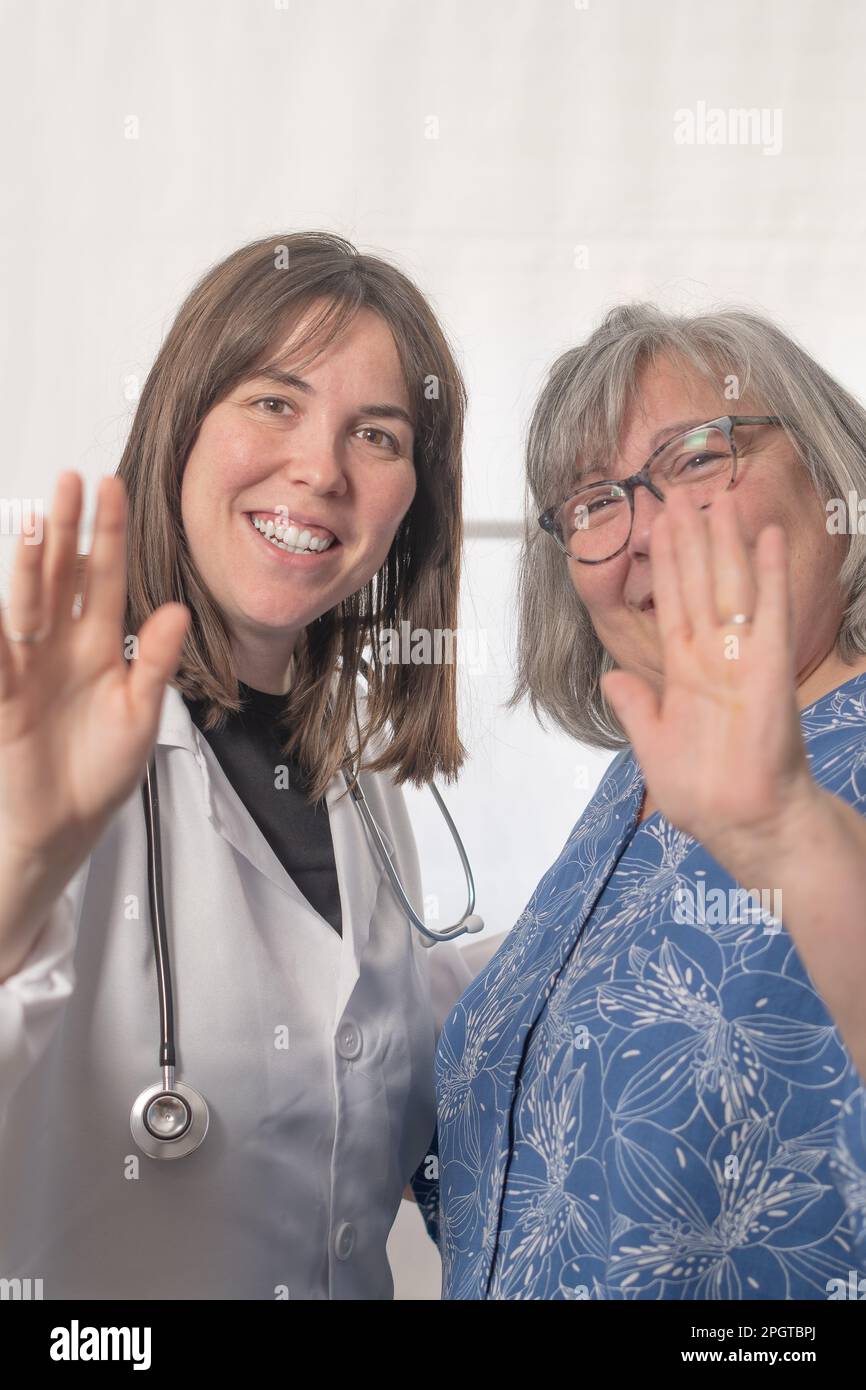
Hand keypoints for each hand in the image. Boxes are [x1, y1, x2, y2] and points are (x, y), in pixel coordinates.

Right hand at [0, 472, 189, 884]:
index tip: (112, 490)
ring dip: (32, 564)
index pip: (102, 577)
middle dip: (66, 529)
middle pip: (61, 575)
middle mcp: (61, 645)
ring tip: (39, 523)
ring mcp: (29, 666)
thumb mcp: (142, 713)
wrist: (66, 824)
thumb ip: (156, 662)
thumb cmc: (102, 770)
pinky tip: (2, 603)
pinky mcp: (5, 696)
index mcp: (100, 645)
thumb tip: (178, 611)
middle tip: (70, 482)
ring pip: (27, 603)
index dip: (107, 534)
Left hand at [599, 487, 816, 863]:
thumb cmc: (703, 793)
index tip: (658, 525)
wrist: (745, 822)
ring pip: (730, 586)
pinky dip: (770, 572)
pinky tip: (767, 537)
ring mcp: (741, 657)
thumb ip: (635, 708)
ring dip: (726, 542)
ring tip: (721, 499)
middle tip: (683, 492)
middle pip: (699, 584)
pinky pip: (769, 611)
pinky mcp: (768, 667)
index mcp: (682, 672)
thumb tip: (610, 678)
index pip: (671, 604)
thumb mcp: (652, 747)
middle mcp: (711, 656)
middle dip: (691, 539)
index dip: (665, 564)